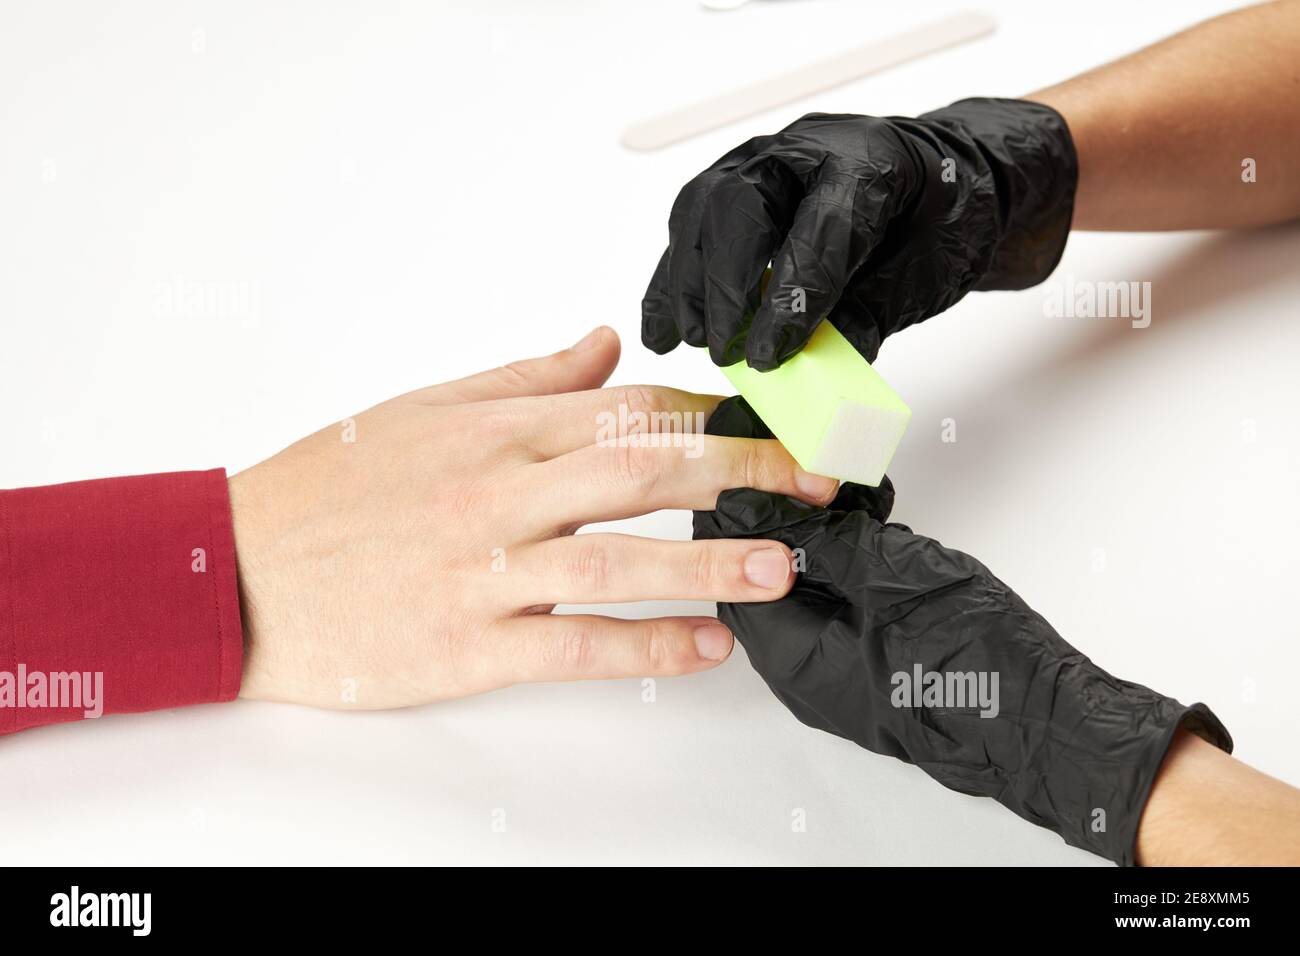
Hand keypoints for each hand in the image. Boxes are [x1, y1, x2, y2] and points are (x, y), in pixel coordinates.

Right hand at [228, 328, 839, 709]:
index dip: (710, 414)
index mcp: (494, 431)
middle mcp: (498, 492)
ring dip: (711, 560)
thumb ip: (525, 378)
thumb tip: (604, 343)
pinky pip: (572, 643)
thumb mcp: (423, 410)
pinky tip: (704, 647)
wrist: (234, 574)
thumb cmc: (325, 492)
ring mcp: (484, 571)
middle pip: (642, 470)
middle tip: (815, 482)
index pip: (626, 408)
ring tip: (782, 564)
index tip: (770, 424)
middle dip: (741, 471)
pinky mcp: (468, 642)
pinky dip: (644, 645)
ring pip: (619, 558)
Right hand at [642, 99, 1076, 369]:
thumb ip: (862, 324)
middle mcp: (806, 150)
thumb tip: (811, 381)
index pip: (817, 231)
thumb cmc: (936, 222)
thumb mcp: (918, 278)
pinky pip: (689, 226)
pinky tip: (663, 326)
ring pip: (702, 209)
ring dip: (688, 282)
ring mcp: (763, 162)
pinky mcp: (734, 185)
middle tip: (725, 349)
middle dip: (725, 286)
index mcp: (869, 163)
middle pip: (740, 206)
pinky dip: (672, 280)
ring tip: (691, 339)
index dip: (789, 299)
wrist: (940, 184)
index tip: (769, 354)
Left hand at [694, 397, 1229, 863]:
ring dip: (828, 543)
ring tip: (857, 501)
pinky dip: (855, 569)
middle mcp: (808, 675)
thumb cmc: (975, 662)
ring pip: (812, 595)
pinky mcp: (878, 670)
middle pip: (772, 584)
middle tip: (815, 479)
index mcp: (795, 656)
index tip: (763, 473)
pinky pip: (845, 611)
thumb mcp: (888, 575)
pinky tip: (881, 535)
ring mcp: (844, 677)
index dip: (746, 519)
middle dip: (791, 525)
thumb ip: (822, 540)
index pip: (737, 576)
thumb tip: (769, 511)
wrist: (1047, 724)